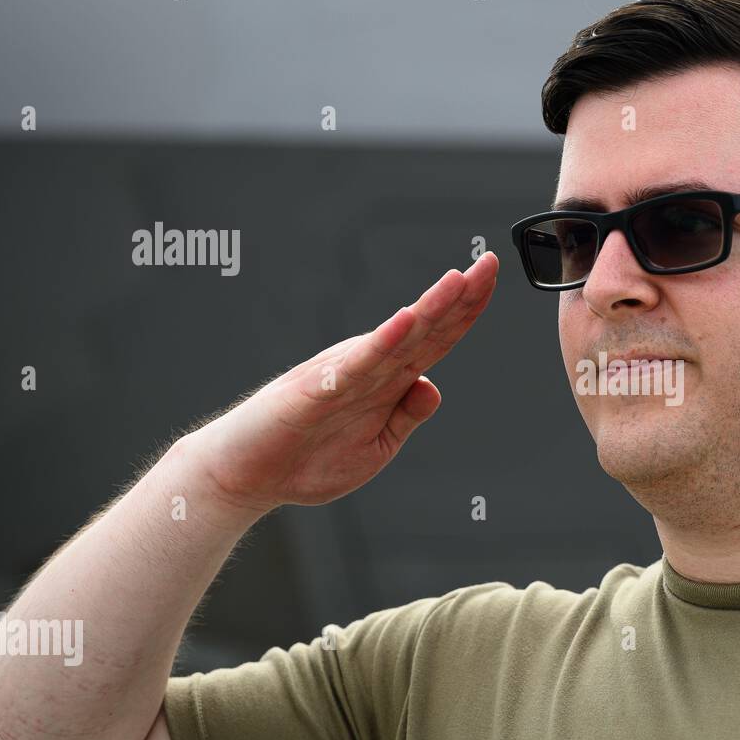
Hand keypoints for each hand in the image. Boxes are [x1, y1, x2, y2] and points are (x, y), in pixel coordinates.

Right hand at [181, 251, 497, 511]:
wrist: (248, 475)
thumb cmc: (307, 458)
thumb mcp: (376, 446)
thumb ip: (406, 415)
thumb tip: (434, 385)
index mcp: (386, 378)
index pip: (436, 339)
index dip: (466, 311)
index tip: (491, 279)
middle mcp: (370, 366)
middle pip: (424, 328)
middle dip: (459, 297)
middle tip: (490, 263)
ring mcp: (345, 374)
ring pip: (396, 337)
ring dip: (428, 309)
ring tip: (457, 281)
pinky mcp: (318, 389)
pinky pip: (357, 364)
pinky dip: (383, 343)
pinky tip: (405, 323)